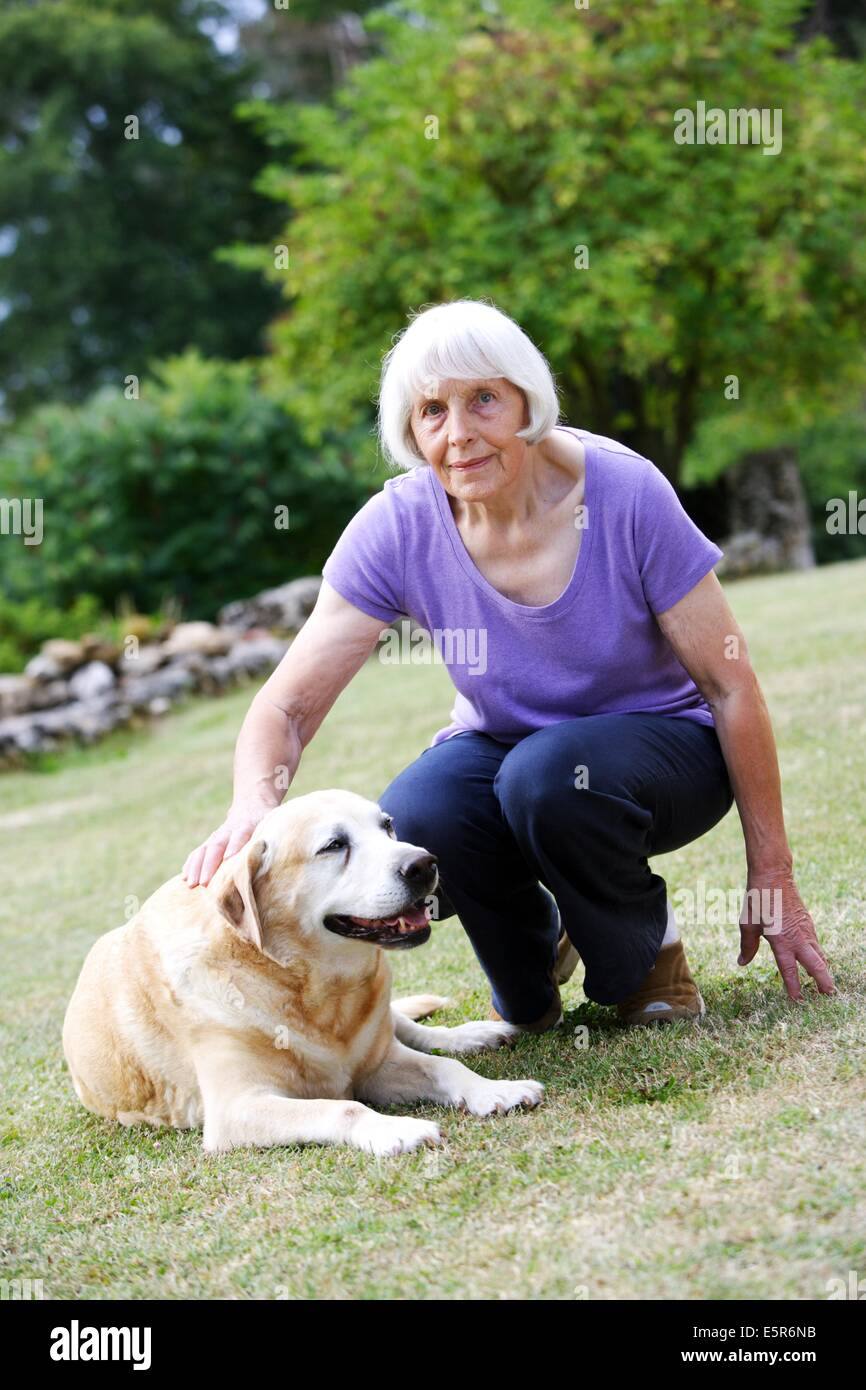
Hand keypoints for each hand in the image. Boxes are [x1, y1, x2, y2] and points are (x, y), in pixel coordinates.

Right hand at [181, 797, 274, 887]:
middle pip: (217, 845)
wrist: (252, 804)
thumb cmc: (266, 821)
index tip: (228, 858)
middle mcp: (229, 830)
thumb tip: (280, 861)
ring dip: (196, 867)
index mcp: (247, 825)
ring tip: (191, 883)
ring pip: (204, 849)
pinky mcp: (210, 841)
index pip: (240, 835)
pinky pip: (198, 852)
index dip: (235, 845)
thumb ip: (273, 839)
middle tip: (204, 882)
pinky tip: (185, 877)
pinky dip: (191, 864)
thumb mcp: (273, 825)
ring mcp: (218, 836)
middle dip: (209, 864)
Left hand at [737, 866, 834, 1000]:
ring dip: (823, 969)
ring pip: (819, 954)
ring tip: (825, 983)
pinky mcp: (807, 922)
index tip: (797, 1000)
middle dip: (823, 981)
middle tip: (828, 995)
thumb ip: (748, 946)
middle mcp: (798, 937)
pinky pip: (815, 943)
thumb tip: (742, 962)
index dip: (794, 986)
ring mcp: (806, 929)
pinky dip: (818, 954)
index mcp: (781, 940)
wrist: (773, 875)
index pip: (790, 970)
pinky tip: (816, 959)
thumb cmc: (758, 899)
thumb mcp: (747, 924)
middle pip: (816, 965)